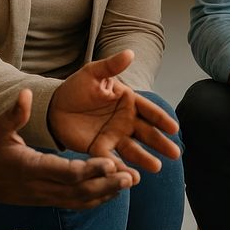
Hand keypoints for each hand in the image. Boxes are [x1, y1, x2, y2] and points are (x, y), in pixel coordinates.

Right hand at [0, 88, 132, 208]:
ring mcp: (40, 197)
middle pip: (77, 191)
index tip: (111, 163)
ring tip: (129, 182)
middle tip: (131, 175)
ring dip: (105, 193)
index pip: (64, 173)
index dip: (89, 170)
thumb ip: (15, 112)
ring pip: (78, 200)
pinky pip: (72, 203)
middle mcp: (37, 186)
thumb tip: (27, 93)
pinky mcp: (42, 200)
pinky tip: (111, 191)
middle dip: (106, 184)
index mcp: (28, 167)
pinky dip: (93, 199)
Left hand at [48, 50, 180, 173]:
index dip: (161, 120)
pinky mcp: (99, 149)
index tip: (174, 129)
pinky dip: (121, 168)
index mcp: (127, 101)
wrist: (54, 107)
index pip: (149, 111)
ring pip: (133, 149)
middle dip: (161, 143)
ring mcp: (114, 136)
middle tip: (175, 154)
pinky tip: (130, 177)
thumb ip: (111, 66)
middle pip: (146, 133)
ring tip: (156, 167)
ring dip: (145, 159)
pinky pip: (112, 159)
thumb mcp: (93, 73)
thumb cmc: (76, 87)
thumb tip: (130, 52)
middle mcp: (125, 120)